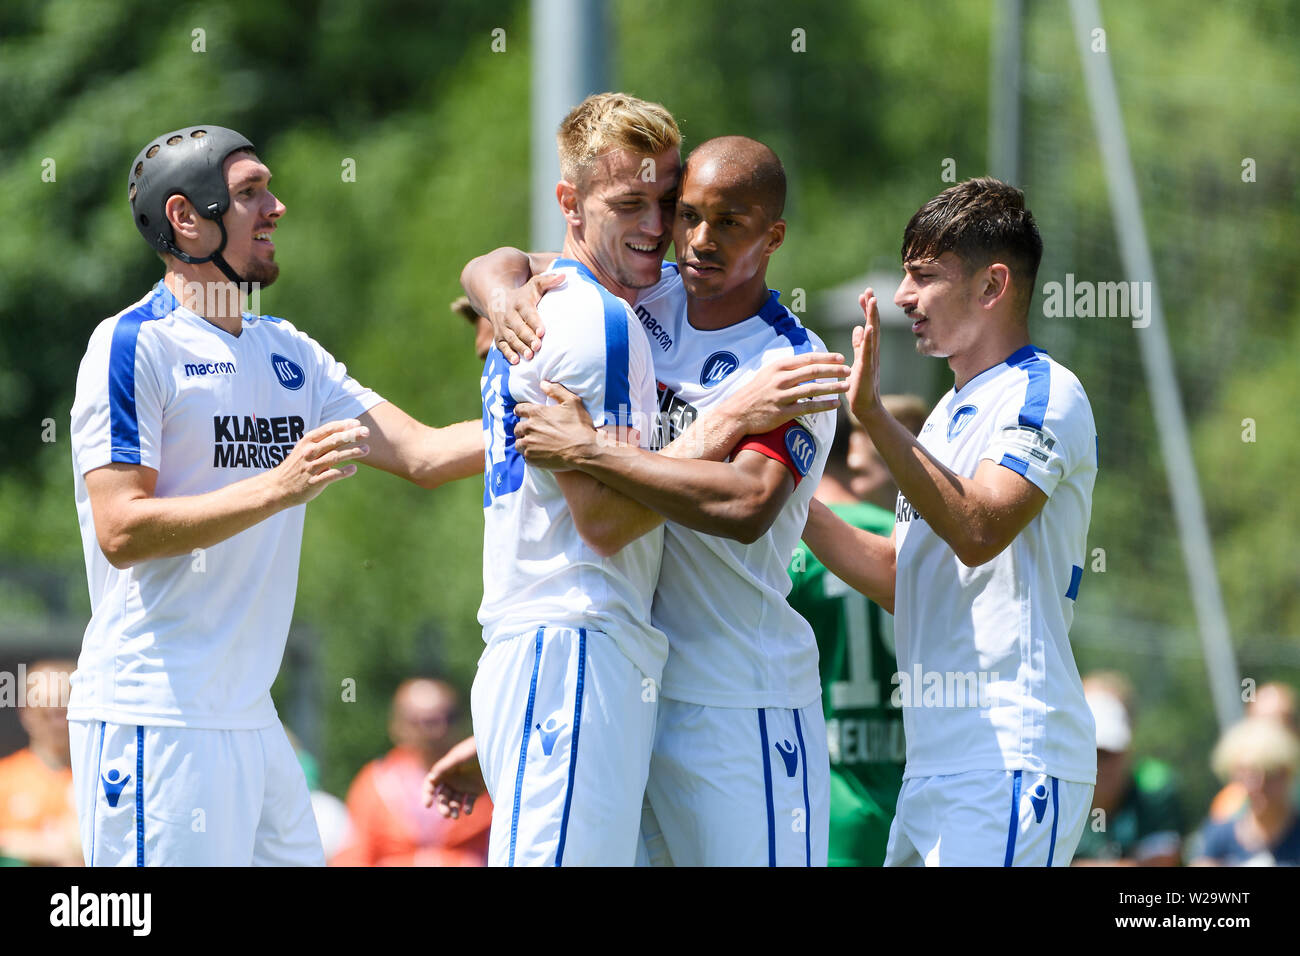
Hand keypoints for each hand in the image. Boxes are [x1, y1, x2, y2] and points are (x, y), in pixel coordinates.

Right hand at [271, 418, 369, 505]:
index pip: (328, 429)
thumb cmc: (296, 466)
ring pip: (335, 456)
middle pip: (334, 440)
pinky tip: (354, 469)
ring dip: (352, 452)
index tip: (357, 423)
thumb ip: (323, 441)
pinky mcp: (313, 482)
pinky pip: (331, 475)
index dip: (344, 425)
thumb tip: (346, 431)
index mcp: (307, 441)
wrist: (278, 487)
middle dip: (351, 435)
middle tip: (367, 432)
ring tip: (366, 449)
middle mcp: (309, 452)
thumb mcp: (305, 449)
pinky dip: (343, 472)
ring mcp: (311, 467)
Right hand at [422, 736, 483, 818]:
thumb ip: (443, 768)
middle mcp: (451, 780)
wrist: (491, 750)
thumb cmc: (472, 751)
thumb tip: (430, 779)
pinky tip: (468, 810)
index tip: (427, 804)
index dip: (427, 794)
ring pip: (454, 802)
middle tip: (446, 814)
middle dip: (442, 806)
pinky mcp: (475, 790)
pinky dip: (467, 808)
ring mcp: (463, 786)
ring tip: (455, 816)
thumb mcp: (457, 758)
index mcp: (444, 771)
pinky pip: (468, 802)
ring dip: (453, 809)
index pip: (431, 785)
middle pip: (442, 797)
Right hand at [490, 272, 563, 363]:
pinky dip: (507, 353)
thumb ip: (548, 281)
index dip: (534, 322)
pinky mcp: (498, 336)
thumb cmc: (523, 294)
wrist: (496, 298)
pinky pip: (501, 346)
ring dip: (519, 347)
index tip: (542, 332)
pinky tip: (515, 361)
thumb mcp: (534, 285)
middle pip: (518, 327)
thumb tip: (564, 276)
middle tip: (538, 347)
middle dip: (528, 337)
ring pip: (510, 338)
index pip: (527, 312)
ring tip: (530, 356)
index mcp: (519, 302)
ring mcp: (502, 326)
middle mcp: (508, 314)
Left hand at [513, 380, 598, 469]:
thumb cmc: (579, 426)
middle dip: (523, 429)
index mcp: (536, 412)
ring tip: (534, 445)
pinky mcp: (531, 458)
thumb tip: (543, 383)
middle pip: (517, 427)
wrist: (584, 450)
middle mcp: (529, 427)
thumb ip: (556, 390)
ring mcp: (529, 444)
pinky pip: (524, 456)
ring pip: (519, 443)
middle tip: (532, 432)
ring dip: (524, 442)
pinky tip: (538, 455)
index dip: (521, 411)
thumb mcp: (572, 402)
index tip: (523, 414)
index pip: (519, 409)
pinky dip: (530, 455)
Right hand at [716, 351, 848, 434]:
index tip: (841, 357)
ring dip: (832, 387)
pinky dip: (823, 406)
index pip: (807, 358)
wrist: (737, 413)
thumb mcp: (767, 374)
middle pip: (813, 371)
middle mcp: (780, 379)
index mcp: (778, 367)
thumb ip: (787, 368)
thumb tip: (807, 362)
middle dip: (834, 370)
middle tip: (848, 370)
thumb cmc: (754, 393)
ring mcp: (781, 396)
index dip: (826, 357)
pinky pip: (807, 408)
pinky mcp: (781, 413)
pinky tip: (835, 405)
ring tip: (846, 386)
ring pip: (812, 389)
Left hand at [849, 289, 883, 419]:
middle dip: (871, 307)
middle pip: (874, 324)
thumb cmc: (860, 385)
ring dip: (872, 317)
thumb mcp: (858, 360)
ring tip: (872, 301)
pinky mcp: (867, 367)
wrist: (865, 406)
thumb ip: (859, 345)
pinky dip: (869, 338)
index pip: (869, 324)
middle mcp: (874, 351)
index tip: (863, 295)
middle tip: (868, 290)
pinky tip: (868, 326)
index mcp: (870, 349)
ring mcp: (872, 358)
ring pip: (874, 334)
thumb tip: (858, 328)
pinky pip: (869, 350)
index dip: (866, 309)